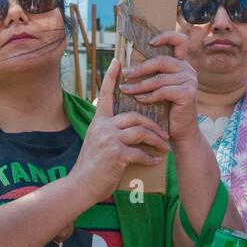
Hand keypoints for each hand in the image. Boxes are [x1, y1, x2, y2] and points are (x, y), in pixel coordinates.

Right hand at [70, 60, 170, 202]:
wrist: (81, 186)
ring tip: (165, 147)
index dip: (111, 77)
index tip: (117, 60)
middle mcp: (103, 127)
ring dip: (156, 141)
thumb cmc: (92, 166)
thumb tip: (130, 127)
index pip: (104, 95)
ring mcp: (109, 139)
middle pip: (135, 116)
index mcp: (98, 122)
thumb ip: (110, 131)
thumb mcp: (97, 143)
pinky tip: (156, 161)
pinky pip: (140, 152)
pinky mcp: (116, 154)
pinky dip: (151, 157)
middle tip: (164, 134)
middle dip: (153, 126)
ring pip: (141, 132)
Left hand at [118, 32, 198, 144]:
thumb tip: (125, 63)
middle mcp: (188, 69)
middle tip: (125, 73)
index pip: (180, 40)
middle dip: (140, 68)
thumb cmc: (167, 109)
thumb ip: (152, 74)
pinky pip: (163, 91)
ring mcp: (190, 81)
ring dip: (139, 84)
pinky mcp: (188, 93)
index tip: (150, 42)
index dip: (166, 36)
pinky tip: (139, 99)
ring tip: (125, 89)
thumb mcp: (160, 87)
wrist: (181, 132)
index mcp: (181, 64)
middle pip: (161, 61)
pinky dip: (148, 95)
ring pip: (159, 78)